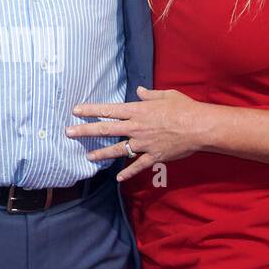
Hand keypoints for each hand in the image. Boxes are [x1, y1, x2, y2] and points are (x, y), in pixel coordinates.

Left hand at [67, 86, 207, 182]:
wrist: (199, 127)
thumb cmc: (184, 108)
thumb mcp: (166, 95)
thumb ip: (150, 95)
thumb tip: (139, 91)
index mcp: (138, 110)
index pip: (109, 110)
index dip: (91, 110)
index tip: (76, 111)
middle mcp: (136, 127)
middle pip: (106, 129)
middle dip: (85, 131)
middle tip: (69, 133)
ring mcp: (144, 143)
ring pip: (117, 150)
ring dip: (101, 153)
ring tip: (88, 156)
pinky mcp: (154, 156)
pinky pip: (137, 165)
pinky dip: (128, 172)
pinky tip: (118, 177)